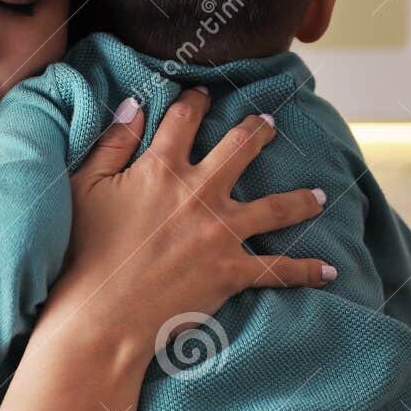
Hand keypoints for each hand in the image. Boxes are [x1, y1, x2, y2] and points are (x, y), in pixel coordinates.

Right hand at [43, 88, 331, 360]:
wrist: (101, 315)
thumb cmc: (83, 252)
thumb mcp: (84, 187)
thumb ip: (111, 142)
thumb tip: (133, 105)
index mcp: (161, 168)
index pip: (184, 119)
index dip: (194, 101)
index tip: (201, 94)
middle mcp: (199, 193)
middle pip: (242, 148)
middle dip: (259, 131)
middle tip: (268, 124)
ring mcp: (221, 233)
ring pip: (276, 207)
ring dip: (300, 199)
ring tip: (318, 195)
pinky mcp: (232, 271)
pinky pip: (280, 269)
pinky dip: (306, 270)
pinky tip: (328, 270)